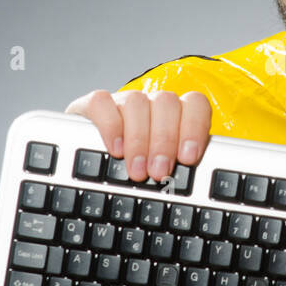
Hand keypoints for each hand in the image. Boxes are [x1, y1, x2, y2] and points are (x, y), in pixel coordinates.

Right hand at [64, 89, 211, 183]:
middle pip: (166, 102)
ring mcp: (122, 102)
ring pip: (136, 101)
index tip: (188, 158)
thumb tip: (197, 184)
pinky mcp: (91, 107)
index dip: (195, 127)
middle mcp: (150, 104)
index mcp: (175, 115)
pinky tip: (115, 150)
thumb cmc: (136, 172)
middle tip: (159, 172)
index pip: (195, 104)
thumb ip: (181, 170)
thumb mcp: (162, 171)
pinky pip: (101, 102)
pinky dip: (110, 125)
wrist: (87, 163)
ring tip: (137, 171)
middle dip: (165, 140)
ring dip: (139, 138)